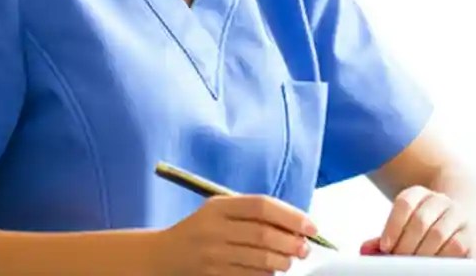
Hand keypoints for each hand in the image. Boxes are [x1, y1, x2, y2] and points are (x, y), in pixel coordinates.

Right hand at [153, 195, 318, 275]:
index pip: (261, 206)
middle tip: (304, 249)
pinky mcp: (212, 275)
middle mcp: (214, 228)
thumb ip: (254, 214)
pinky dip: (265, 275)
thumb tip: (297, 227)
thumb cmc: (203, 230)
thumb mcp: (220, 212)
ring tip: (288, 261)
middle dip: (291, 243)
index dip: (291, 216)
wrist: (163, 256)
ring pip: (258, 259)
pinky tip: (270, 272)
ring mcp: (212, 254)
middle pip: (263, 234)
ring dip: (282, 262)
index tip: (311, 227)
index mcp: (219, 206)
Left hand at [360, 186, 475, 258]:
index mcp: (421, 194)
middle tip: (397, 260)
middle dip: (405, 245)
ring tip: (413, 265)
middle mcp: (441, 201)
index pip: (406, 202)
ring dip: (422, 253)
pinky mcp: (472, 236)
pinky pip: (456, 246)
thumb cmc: (431, 227)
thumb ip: (387, 237)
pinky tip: (433, 264)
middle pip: (420, 220)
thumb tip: (365, 250)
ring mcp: (458, 216)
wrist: (473, 217)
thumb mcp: (407, 225)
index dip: (393, 224)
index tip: (385, 245)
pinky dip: (441, 256)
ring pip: (438, 233)